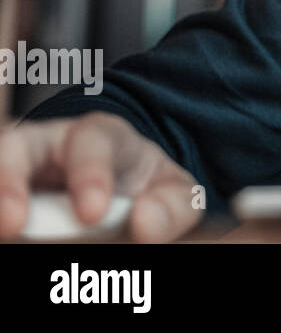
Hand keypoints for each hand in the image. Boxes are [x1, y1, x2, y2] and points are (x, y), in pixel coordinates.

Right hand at [0, 112, 202, 241]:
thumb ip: (171, 204)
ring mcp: (20, 168)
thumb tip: (144, 223)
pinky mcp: (8, 189)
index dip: (88, 174)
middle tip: (13, 223)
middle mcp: (49, 145)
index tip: (93, 213)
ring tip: (2, 230)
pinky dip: (0, 209)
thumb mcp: (173, 190)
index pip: (91, 141)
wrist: (127, 188)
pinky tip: (4, 235)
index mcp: (101, 135)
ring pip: (1, 163)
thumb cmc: (145, 185)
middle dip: (11, 180)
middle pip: (19, 145)